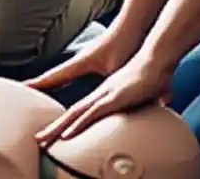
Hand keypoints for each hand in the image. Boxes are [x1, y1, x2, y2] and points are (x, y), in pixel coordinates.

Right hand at [25, 19, 144, 93]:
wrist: (134, 24)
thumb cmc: (125, 44)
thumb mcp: (114, 68)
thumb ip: (108, 85)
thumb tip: (105, 100)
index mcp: (78, 63)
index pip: (52, 77)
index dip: (37, 86)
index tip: (20, 92)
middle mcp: (78, 60)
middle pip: (51, 75)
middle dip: (37, 85)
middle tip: (20, 93)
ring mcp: (85, 59)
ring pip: (61, 74)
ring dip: (48, 82)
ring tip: (37, 91)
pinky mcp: (95, 60)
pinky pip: (72, 74)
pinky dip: (62, 80)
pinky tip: (65, 84)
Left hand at [34, 49, 176, 144]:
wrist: (158, 60)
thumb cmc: (155, 77)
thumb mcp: (149, 97)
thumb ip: (151, 104)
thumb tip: (160, 108)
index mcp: (105, 94)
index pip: (81, 111)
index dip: (67, 121)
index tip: (56, 133)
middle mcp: (99, 94)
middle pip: (71, 113)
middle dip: (54, 128)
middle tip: (39, 139)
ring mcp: (104, 95)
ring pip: (75, 114)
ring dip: (58, 128)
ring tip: (42, 139)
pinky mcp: (113, 98)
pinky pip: (91, 114)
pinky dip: (78, 124)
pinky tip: (66, 134)